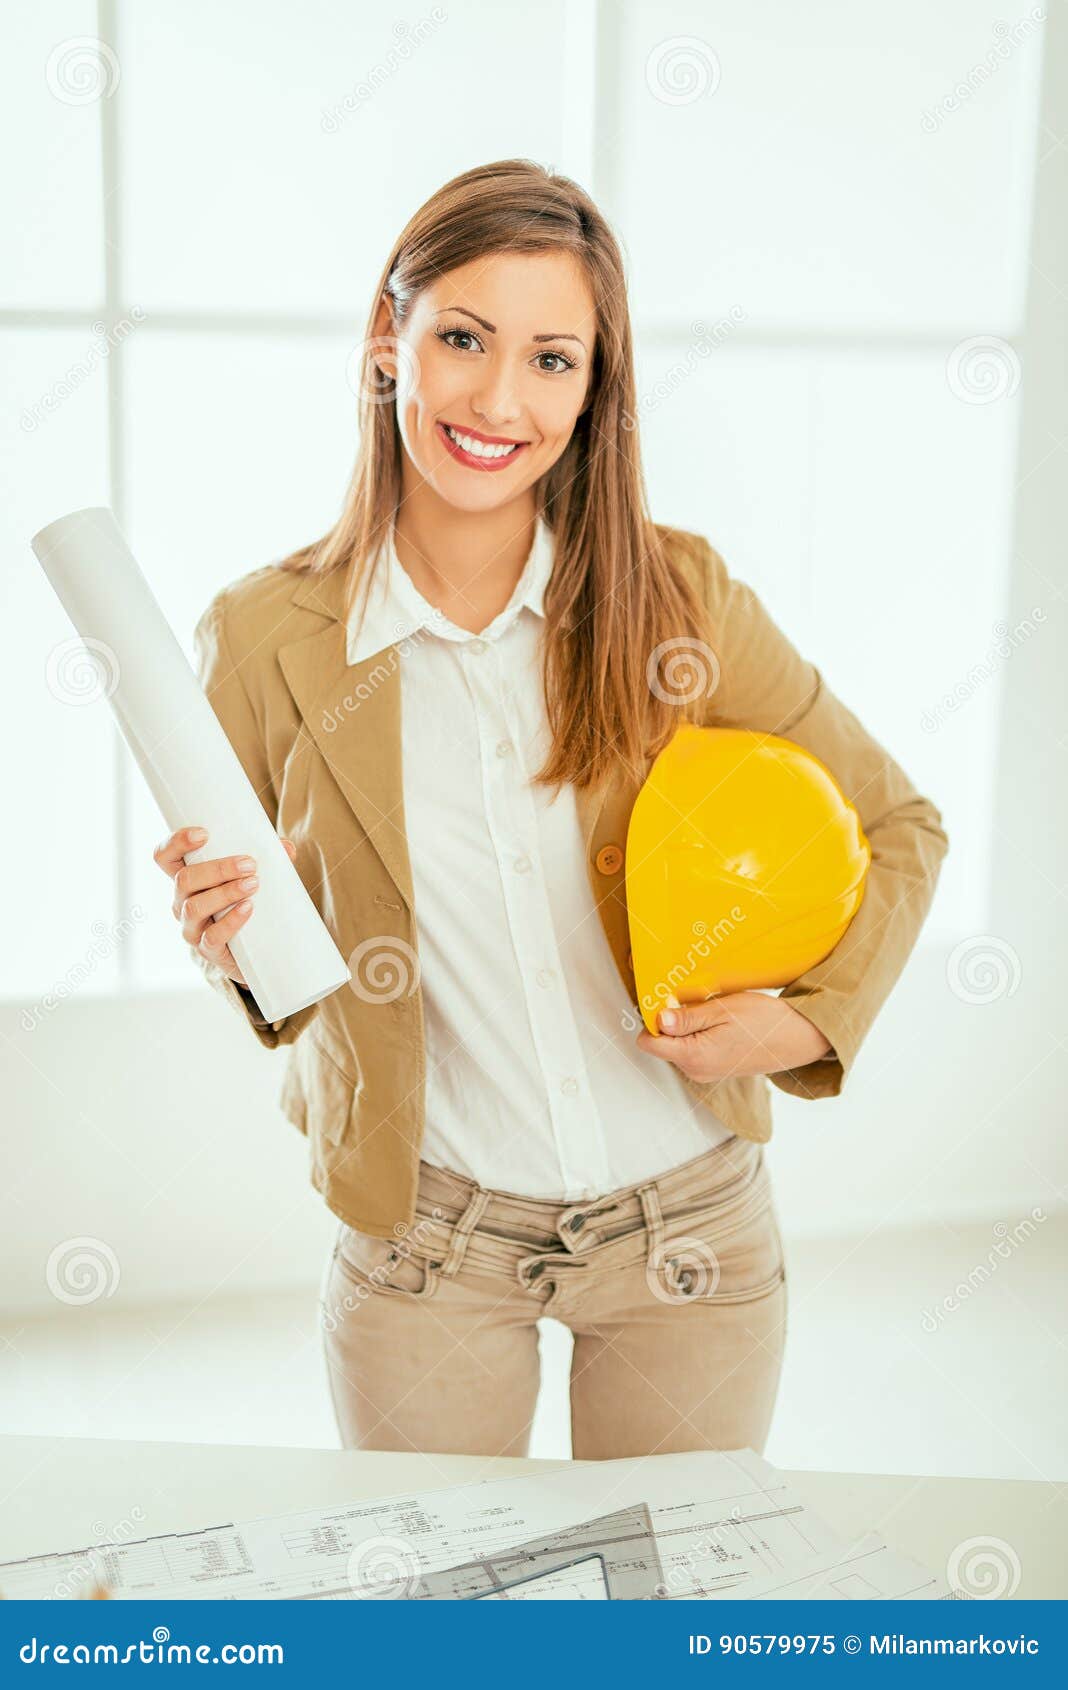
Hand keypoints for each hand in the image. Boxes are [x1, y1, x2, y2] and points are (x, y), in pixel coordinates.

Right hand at [154, 825, 296, 986]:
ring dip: (224, 893)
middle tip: (250, 864)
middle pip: (183, 879)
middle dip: (217, 869)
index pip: (165, 857)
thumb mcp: (251, 878)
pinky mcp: (207, 949)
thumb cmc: (246, 904)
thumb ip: (266, 860)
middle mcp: (182, 901)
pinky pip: (212, 936)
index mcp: (188, 879)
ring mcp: (191, 927)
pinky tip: (248, 908)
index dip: (176, 842)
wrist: (253, 952)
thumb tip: (286, 848)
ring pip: (194, 907)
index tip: (204, 834)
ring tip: (253, 884)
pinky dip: (231, 921)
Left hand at [635, 991, 833, 1082]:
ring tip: (714, 1013)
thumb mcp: (722, 1010)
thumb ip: (687, 1019)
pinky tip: (721, 1023)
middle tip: (697, 1003)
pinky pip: (694, 1050)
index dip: (653, 1019)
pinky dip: (700, 1035)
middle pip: (663, 1044)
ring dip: (688, 1027)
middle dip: (672, 1022)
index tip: (667, 1002)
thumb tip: (658, 1020)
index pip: (649, 1043)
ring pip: (678, 1046)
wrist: (799, 1038)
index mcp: (694, 1057)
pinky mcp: (715, 1069)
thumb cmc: (766, 1022)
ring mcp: (706, 1072)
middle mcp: (696, 1071)